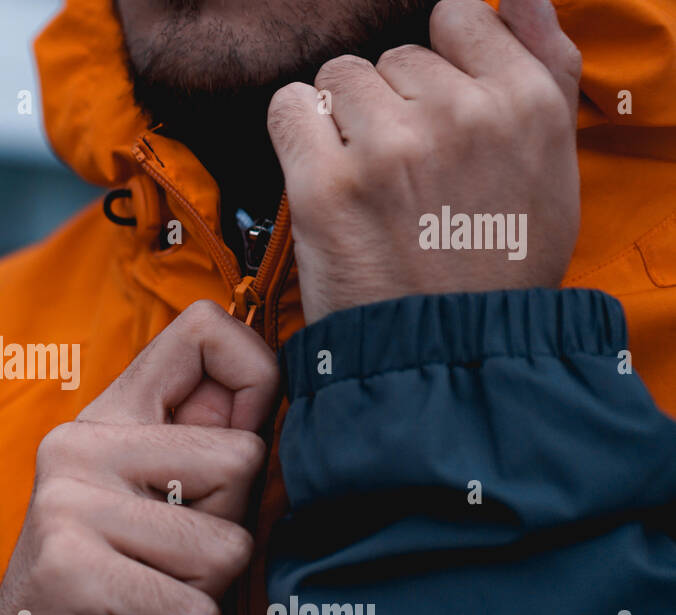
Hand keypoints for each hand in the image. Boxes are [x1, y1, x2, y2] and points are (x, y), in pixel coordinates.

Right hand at [0, 301, 277, 614]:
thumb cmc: (107, 603)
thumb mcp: (156, 516)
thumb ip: (201, 455)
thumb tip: (269, 387)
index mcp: (107, 421)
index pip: (203, 329)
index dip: (256, 373)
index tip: (237, 446)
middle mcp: (81, 445)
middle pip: (243, 461)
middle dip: (223, 537)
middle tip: (155, 568)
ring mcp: (70, 502)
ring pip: (228, 550)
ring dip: (195, 602)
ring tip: (136, 604)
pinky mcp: (70, 567)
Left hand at [267, 0, 582, 323]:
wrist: (446, 352)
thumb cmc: (498, 263)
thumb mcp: (554, 166)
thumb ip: (544, 66)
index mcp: (524, 103)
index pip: (460, 14)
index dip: (439, 58)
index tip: (432, 106)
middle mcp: (459, 116)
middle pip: (394, 56)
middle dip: (393, 103)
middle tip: (406, 171)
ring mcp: (388, 149)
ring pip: (340, 77)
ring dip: (342, 117)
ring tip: (366, 176)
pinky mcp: (326, 184)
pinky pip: (290, 107)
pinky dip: (296, 130)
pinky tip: (320, 169)